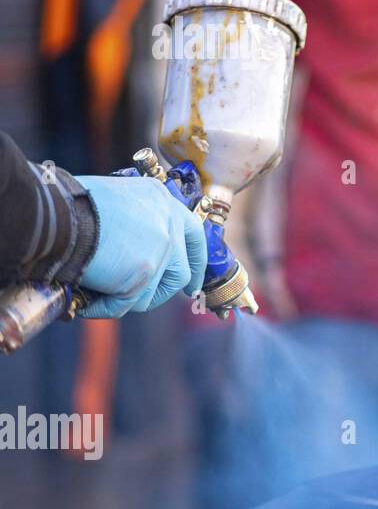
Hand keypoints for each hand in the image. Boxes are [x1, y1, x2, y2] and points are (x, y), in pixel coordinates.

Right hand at [76, 175, 206, 317]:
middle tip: (164, 297)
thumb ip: (133, 219)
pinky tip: (88, 305)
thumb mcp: (114, 199)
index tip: (191, 278)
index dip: (195, 259)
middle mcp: (167, 223)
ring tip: (108, 298)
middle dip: (173, 288)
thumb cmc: (68, 206)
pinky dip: (105, 308)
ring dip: (133, 299)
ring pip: (155, 291)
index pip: (192, 232)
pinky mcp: (142, 274)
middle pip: (182, 268)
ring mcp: (159, 250)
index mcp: (160, 199)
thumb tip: (133, 247)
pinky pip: (127, 304)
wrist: (52, 216)